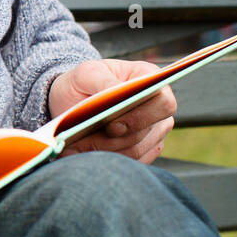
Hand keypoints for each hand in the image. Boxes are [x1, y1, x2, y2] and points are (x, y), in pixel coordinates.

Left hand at [48, 59, 175, 162]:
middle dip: (113, 140)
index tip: (112, 126)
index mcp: (151, 81)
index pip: (164, 103)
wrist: (73, 101)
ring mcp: (153, 132)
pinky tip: (81, 155)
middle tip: (82, 140)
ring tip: (74, 148)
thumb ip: (104, 81)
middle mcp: (158, 108)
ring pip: (135, 151)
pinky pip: (128, 163)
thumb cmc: (84, 82)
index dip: (141, 117)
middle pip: (147, 133)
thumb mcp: (87, 73)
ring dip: (103, 152)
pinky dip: (104, 161)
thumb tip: (118, 91)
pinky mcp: (143, 152)